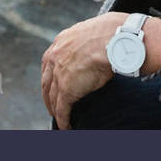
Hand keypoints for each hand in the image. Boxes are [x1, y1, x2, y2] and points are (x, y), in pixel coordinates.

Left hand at [41, 13, 124, 128]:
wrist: (114, 39)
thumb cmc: (111, 34)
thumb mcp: (92, 33)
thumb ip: (86, 43)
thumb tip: (97, 48)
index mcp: (60, 42)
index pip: (49, 63)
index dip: (51, 76)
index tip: (53, 84)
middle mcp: (55, 57)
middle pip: (46, 81)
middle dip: (48, 95)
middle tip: (52, 105)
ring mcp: (59, 74)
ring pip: (52, 97)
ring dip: (55, 109)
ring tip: (60, 119)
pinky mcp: (67, 89)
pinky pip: (62, 109)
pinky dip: (63, 120)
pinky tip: (66, 127)